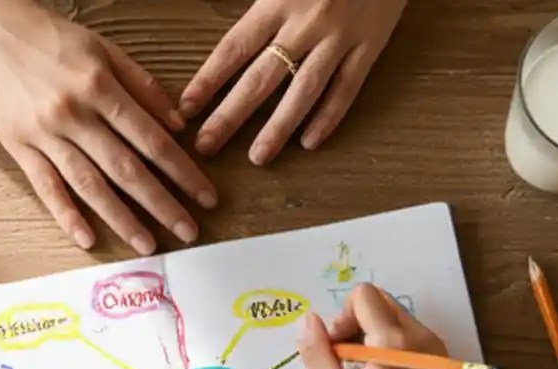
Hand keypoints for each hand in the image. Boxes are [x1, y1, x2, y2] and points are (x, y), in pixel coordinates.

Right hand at [0, 0, 217, 253]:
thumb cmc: (51, 37)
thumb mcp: (104, 49)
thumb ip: (143, 87)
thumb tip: (177, 125)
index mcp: (100, 87)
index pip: (151, 140)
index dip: (183, 172)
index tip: (206, 197)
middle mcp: (74, 114)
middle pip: (126, 169)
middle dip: (162, 204)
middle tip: (188, 232)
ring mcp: (44, 134)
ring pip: (89, 184)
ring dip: (122, 219)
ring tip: (148, 244)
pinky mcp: (18, 146)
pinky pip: (46, 186)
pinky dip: (66, 215)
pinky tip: (87, 239)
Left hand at [180, 0, 406, 164]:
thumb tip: (221, 25)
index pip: (233, 48)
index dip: (208, 81)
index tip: (187, 108)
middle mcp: (306, 22)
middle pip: (262, 78)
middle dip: (230, 115)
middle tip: (207, 145)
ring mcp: (340, 36)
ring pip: (304, 90)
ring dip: (279, 127)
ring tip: (258, 157)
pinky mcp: (370, 44)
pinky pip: (348, 88)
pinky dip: (329, 117)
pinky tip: (310, 143)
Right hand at [296, 284, 463, 368]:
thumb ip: (316, 353)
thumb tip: (308, 319)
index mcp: (393, 338)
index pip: (363, 295)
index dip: (341, 317)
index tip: (337, 350)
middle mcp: (420, 334)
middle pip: (380, 303)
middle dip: (355, 323)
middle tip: (345, 362)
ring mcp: (435, 347)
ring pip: (395, 320)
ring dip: (372, 336)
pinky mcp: (441, 362)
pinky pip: (410, 338)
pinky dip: (391, 348)